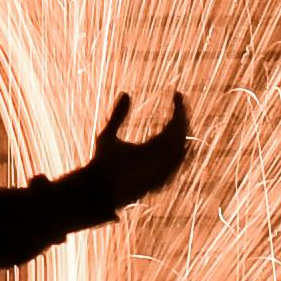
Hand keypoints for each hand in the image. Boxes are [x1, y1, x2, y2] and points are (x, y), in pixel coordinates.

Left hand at [67, 95, 190, 218]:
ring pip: (181, 149)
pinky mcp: (159, 181)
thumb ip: (118, 116)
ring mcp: (161, 170)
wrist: (97, 186)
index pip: (173, 127)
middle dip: (183, 119)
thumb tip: (125, 93)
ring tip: (177, 115)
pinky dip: (177, 151)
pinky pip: (174, 165)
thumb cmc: (103, 163)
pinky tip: (173, 136)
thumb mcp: (108, 136)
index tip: (177, 93)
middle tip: (179, 103)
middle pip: (181, 136)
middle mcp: (160, 159)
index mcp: (152, 148)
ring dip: (181, 133)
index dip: (178, 110)